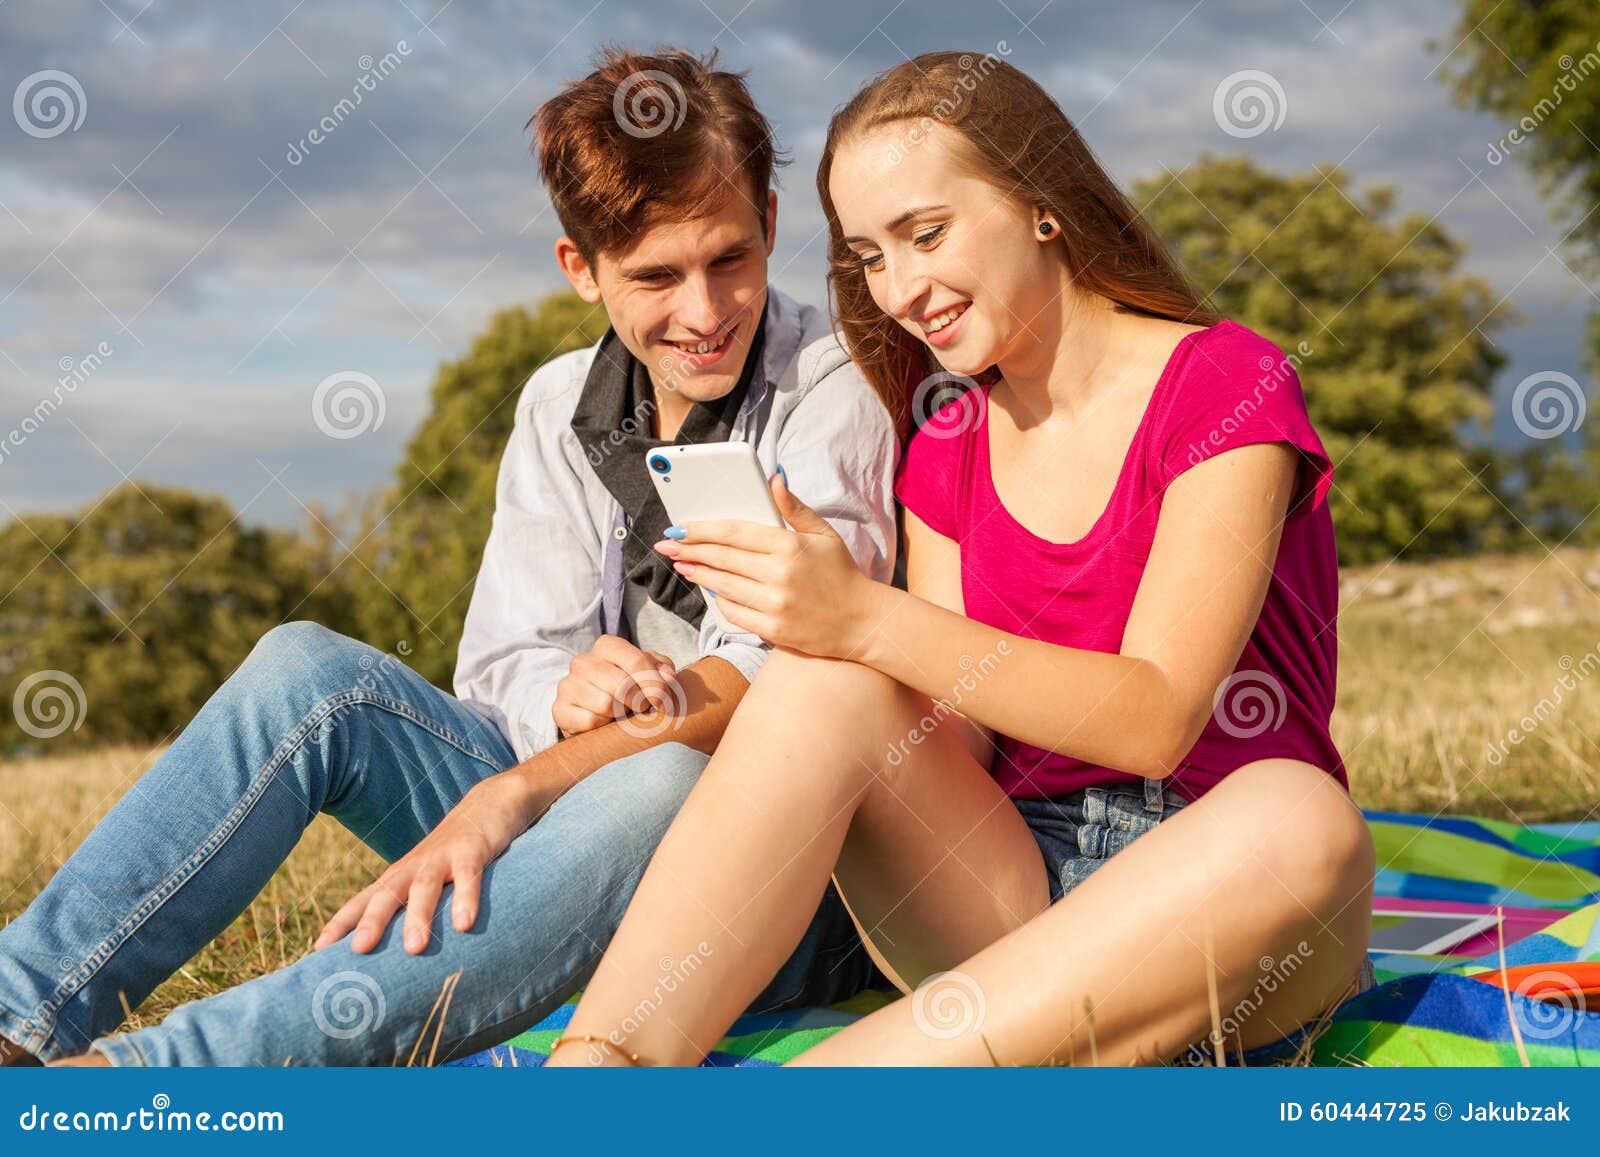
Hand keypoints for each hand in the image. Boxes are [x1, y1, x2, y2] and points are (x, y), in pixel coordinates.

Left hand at [313, 772, 539, 954]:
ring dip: (418, 916)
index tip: (318, 952)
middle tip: (359, 951)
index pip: (363, 901)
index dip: (341, 924)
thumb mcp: (432, 881)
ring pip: (425, 886)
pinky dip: (465, 898)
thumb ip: (417, 911)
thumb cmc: (457, 854)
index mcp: (400, 876)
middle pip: (387, 894)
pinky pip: (468, 876)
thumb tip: (404, 959)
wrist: (491, 803)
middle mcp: (414, 866)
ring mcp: (443, 857)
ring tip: (415, 948)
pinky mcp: (473, 850)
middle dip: (372, 921)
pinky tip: (464, 924)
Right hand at [553, 635, 678, 737]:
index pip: (637, 660)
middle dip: (640, 702)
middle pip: (623, 685)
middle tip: (643, 709)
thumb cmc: (629, 689)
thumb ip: (663, 670)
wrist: (595, 712)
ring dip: (621, 714)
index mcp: (607, 646)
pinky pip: (590, 721)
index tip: (664, 703)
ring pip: (606, 704)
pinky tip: (605, 723)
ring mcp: (567, 684)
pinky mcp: (559, 709)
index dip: (656, 685)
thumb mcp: (650, 674)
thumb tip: (668, 677)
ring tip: (623, 713)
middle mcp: (583, 661)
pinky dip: (603, 726)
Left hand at [653, 472, 871, 657]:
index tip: (678, 528)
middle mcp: (779, 575)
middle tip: (667, 545)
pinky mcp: (773, 629)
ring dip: (698, 574)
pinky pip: (734, 613)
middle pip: (721, 558)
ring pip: (722, 586)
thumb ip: (794, 507)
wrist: (863, 622)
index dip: (700, 529)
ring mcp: (775, 605)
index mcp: (789, 546)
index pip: (733, 533)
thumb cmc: (842, 574)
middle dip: (689, 550)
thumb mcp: (824, 534)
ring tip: (683, 565)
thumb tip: (773, 478)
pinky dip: (720, 601)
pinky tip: (713, 591)